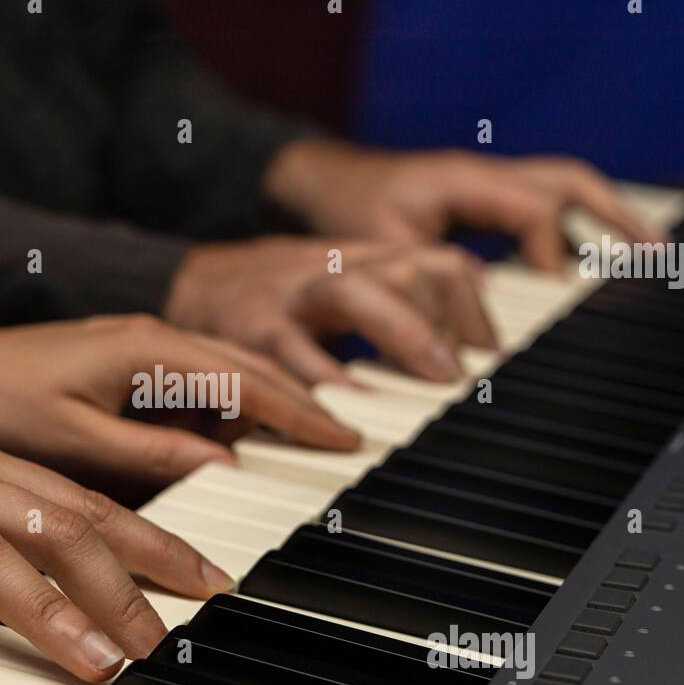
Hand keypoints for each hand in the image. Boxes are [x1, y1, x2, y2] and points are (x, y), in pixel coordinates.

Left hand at [0, 313, 362, 481]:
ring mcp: (142, 345)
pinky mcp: (127, 361)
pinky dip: (228, 406)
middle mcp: (153, 337)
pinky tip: (237, 437)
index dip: (300, 412)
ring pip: (227, 370)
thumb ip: (154, 453)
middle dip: (301, 402)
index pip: (247, 380)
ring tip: (309, 440)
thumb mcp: (75, 437)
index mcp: (148, 348)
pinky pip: (197, 381)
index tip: (344, 440)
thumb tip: (228, 467)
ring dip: (268, 401)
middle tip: (346, 439)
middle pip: (250, 367)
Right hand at [163, 236, 495, 384]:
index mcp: (361, 259)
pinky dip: (321, 393)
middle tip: (460, 377)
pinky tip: (343, 425)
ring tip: (430, 383)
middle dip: (436, 323)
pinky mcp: (249, 330)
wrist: (190, 281)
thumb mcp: (339, 280)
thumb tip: (470, 322)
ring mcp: (290, 294)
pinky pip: (290, 358)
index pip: (433, 262)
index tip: (493, 355)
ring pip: (353, 296)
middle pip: (400, 270)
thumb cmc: (278, 294)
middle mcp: (331, 268)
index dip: (472, 304)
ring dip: (399, 336)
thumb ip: (394, 295)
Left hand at [264, 140, 665, 271]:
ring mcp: (488, 181)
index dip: (551, 250)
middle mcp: (484, 173)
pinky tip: (597, 257)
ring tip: (649, 256)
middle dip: (616, 217)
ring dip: (608, 216)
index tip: (562, 292)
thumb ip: (421, 282)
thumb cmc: (346, 210)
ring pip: (565, 186)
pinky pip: (546, 201)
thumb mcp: (379, 250)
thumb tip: (466, 327)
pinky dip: (578, 223)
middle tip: (656, 257)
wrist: (320, 182)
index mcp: (462, 179)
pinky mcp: (487, 197)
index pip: (531, 208)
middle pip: (569, 183)